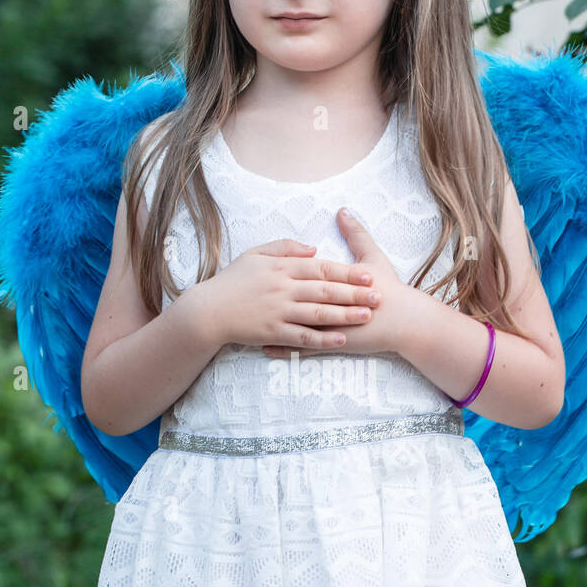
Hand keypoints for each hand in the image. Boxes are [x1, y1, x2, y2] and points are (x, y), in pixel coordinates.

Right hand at [208, 236, 379, 350]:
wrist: (207, 310)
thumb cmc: (232, 281)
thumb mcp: (255, 254)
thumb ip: (284, 247)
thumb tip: (313, 248)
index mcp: (281, 267)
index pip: (321, 268)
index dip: (347, 272)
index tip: (368, 274)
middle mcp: (283, 288)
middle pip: (325, 289)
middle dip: (354, 293)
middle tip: (379, 295)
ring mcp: (278, 311)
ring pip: (318, 312)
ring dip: (345, 314)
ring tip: (367, 315)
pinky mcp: (272, 332)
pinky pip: (302, 336)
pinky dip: (323, 338)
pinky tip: (341, 339)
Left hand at [262, 208, 412, 357]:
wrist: (405, 322)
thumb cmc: (390, 289)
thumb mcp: (373, 257)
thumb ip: (356, 234)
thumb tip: (342, 211)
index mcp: (332, 278)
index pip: (302, 272)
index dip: (280, 271)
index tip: (259, 268)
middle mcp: (325, 301)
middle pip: (290, 298)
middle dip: (265, 297)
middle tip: (242, 295)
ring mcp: (327, 324)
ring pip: (291, 324)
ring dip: (269, 325)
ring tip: (247, 323)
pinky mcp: (332, 343)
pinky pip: (302, 347)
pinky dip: (283, 348)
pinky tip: (266, 347)